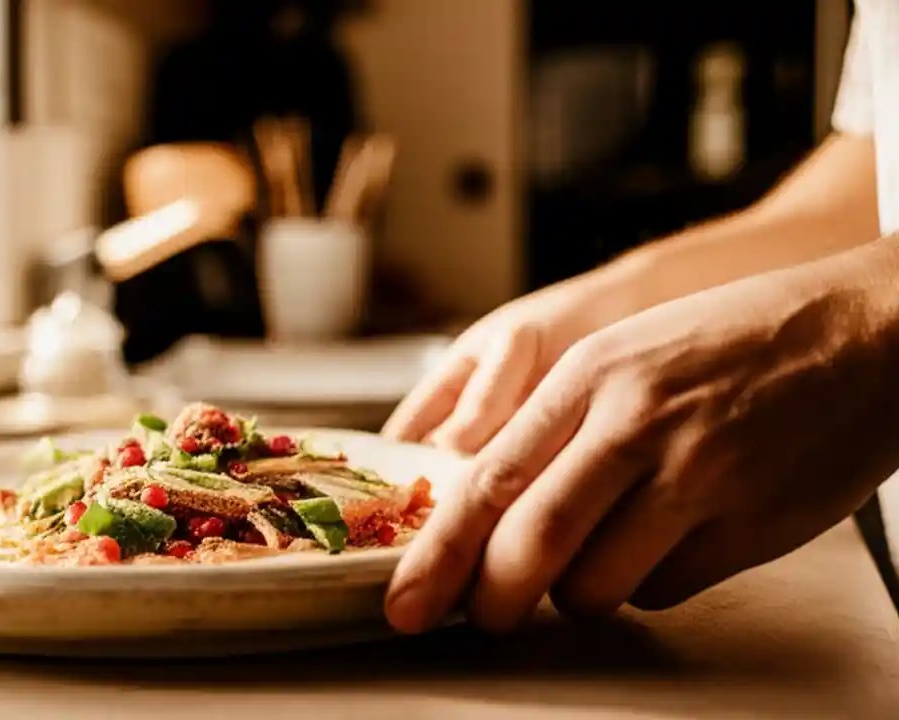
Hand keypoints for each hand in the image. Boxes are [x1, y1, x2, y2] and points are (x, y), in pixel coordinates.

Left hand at [386, 240, 898, 633]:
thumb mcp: (624, 355)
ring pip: (596, 584)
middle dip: (491, 600)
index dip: (438, 555)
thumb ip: (554, 428)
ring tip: (597, 559)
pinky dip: (647, 585)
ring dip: (579, 593)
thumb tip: (488, 509)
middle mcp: (636, 423)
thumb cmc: (735, 339)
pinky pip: (665, 591)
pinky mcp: (751, 525)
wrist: (867, 330)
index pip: (489, 482)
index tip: (406, 600)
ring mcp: (699, 476)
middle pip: (530, 545)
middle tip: (483, 617)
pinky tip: (668, 542)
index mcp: (591, 376)